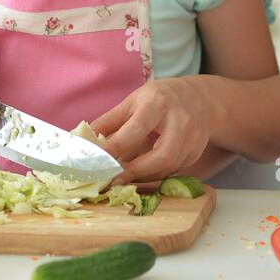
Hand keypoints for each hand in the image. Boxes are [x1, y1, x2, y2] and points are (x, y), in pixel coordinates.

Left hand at [90, 77, 217, 184]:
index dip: (113, 152)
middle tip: (112, 181)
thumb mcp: (132, 102)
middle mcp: (180, 120)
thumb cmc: (159, 98)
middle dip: (135, 172)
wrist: (200, 98)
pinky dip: (156, 175)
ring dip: (144, 177)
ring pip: (169, 167)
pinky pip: (175, 170)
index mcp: (157, 104)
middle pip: (162, 156)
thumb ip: (108, 122)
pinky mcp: (197, 151)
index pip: (134, 132)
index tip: (95, 166)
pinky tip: (142, 174)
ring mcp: (193, 137)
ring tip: (124, 179)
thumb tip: (79, 141)